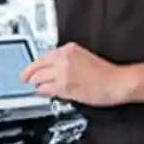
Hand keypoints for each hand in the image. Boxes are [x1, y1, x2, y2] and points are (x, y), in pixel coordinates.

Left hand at [21, 43, 135, 106]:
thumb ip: (67, 61)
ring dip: (35, 84)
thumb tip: (54, 71)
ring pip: (38, 78)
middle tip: (25, 80)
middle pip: (37, 66)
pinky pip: (45, 90)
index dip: (35, 65)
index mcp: (69, 49)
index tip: (30, 69)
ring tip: (35, 88)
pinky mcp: (64, 87)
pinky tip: (42, 93)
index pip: (44, 56)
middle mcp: (63, 59)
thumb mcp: (84, 58)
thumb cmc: (106, 73)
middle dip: (30, 74)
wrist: (117, 82)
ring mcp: (62, 73)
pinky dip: (41, 92)